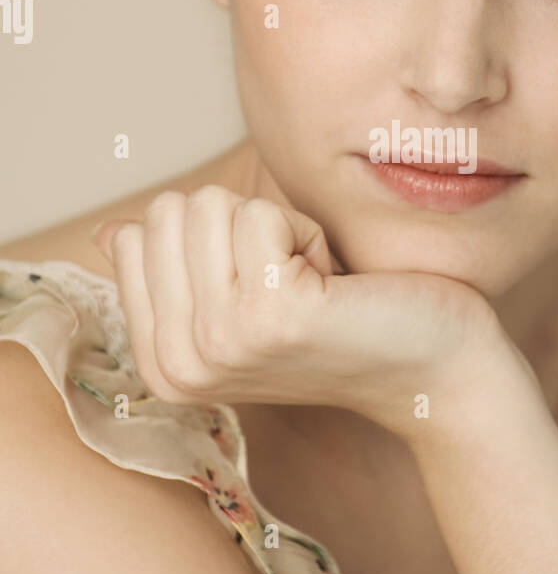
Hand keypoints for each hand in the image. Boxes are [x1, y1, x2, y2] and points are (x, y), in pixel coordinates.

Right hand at [90, 184, 507, 440]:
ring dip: (278, 229)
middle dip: (243, 226)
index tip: (263, 286)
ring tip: (315, 285)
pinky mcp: (269, 316)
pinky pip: (261, 214)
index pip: (141, 230)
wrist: (430, 368)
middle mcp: (179, 364)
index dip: (214, 237)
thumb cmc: (343, 321)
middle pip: (172, 210)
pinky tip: (334, 286)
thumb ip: (176, 269)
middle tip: (295, 283)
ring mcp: (220, 343)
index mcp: (162, 363)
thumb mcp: (242, 299)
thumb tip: (110, 231)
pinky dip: (307, 232)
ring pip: (210, 205)